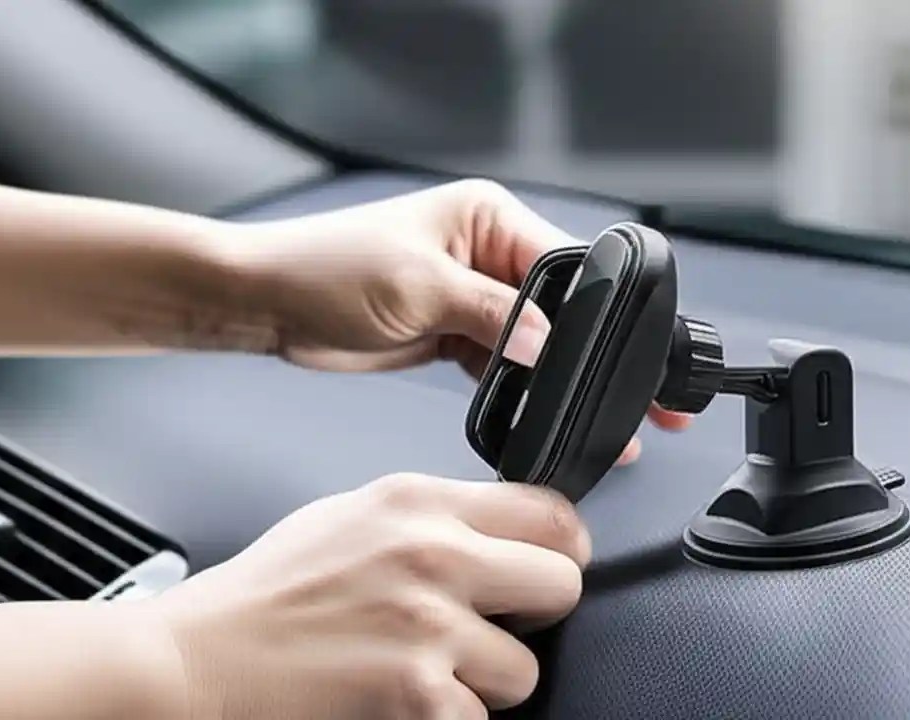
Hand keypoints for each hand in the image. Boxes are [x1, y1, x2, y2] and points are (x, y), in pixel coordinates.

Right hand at [146, 473, 589, 718]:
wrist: (198, 664)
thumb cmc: (269, 595)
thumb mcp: (354, 517)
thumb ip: (434, 516)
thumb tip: (505, 529)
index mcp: (418, 501)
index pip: (551, 510)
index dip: (559, 545)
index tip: (549, 563)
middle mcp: (433, 555)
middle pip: (562, 584)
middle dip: (536, 613)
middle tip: (494, 624)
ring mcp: (429, 628)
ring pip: (525, 669)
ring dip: (485, 680)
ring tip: (426, 669)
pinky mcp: (418, 695)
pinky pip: (479, 718)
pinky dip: (449, 718)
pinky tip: (401, 700)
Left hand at [231, 179, 689, 462]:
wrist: (266, 302)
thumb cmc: (325, 267)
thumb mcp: (418, 285)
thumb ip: (491, 314)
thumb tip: (548, 345)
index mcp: (488, 218)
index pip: (567, 266)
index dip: (604, 312)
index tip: (634, 351)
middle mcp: (488, 252)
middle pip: (562, 308)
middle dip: (594, 353)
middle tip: (643, 397)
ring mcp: (473, 295)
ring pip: (537, 342)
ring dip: (561, 378)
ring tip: (600, 418)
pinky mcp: (454, 333)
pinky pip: (504, 365)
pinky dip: (521, 391)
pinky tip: (543, 417)